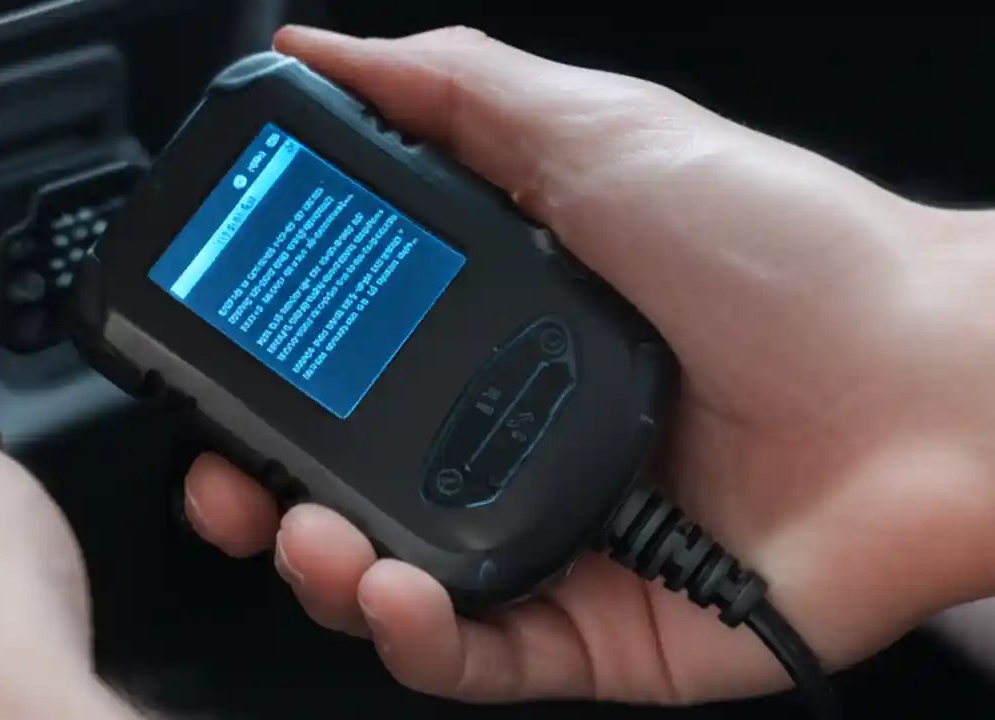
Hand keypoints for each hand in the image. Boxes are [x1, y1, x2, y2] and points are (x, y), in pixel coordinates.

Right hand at [184, 25, 994, 705]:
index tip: (212, 371)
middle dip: (263, 495)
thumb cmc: (785, 248)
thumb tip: (323, 52)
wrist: (931, 377)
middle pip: (349, 487)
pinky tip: (390, 595)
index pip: (344, 368)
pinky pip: (481, 658)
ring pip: (395, 583)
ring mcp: (554, 538)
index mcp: (497, 332)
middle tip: (226, 482)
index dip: (265, 377)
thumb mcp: (595, 132)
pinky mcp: (601, 630)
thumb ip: (450, 92)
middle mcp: (512, 436)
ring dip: (324, 573)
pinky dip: (419, 640)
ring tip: (308, 539)